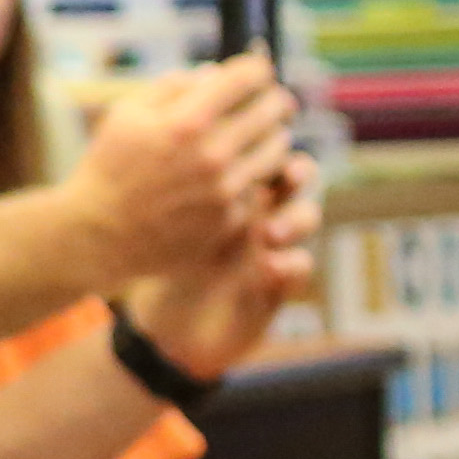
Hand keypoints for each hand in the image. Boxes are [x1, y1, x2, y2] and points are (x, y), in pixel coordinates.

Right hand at [64, 60, 297, 282]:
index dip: (256, 69)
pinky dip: (255, 173)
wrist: (101, 236)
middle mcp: (213, 155)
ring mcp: (225, 190)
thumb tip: (214, 73)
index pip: (250, 77)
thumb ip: (173, 86)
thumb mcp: (127, 114)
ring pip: (279, 148)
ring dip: (271, 136)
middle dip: (272, 99)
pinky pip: (262, 183)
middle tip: (267, 101)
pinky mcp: (231, 218)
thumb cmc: (110, 167)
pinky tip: (236, 171)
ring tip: (256, 135)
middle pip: (275, 109)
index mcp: (186, 122)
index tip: (255, 73)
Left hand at [124, 155, 326, 381]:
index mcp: (231, 186)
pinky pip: (301, 265)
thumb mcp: (158, 222)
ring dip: (296, 218)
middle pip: (297, 178)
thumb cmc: (159, 263)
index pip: (257, 151)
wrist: (166, 324)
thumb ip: (165, 182)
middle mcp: (259, 209)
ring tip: (270, 232)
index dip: (268, 141)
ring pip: (306, 217)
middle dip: (300, 172)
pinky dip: (292, 264)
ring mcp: (274, 244)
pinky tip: (272, 267)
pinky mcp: (280, 282)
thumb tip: (152, 134)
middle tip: (290, 174)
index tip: (262, 134)